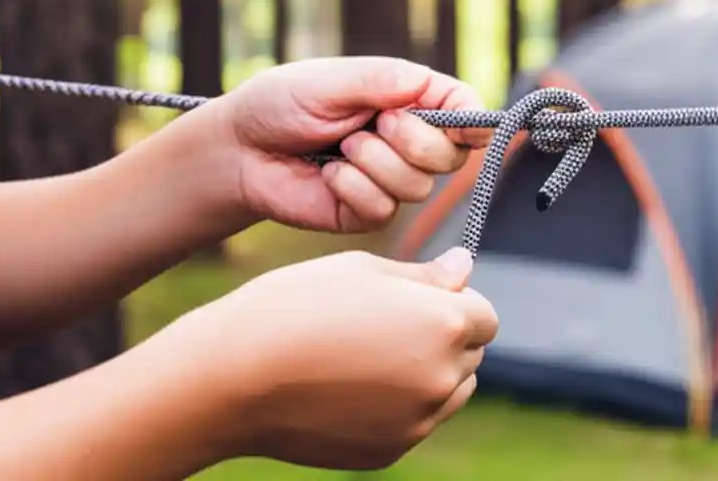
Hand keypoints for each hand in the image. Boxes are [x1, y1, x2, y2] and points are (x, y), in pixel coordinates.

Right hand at [148, 248, 495, 470]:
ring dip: (427, 373)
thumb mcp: (362, 270)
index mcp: (444, 324)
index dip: (454, 302)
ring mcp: (419, 421)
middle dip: (443, 337)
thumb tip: (465, 267)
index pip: (485, 314)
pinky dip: (397, 405)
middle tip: (382, 325)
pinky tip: (347, 387)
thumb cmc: (295, 308)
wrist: (233, 378)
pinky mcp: (392, 450)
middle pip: (470, 353)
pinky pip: (415, 421)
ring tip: (365, 356)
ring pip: (449, 391)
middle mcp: (442, 377)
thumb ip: (425, 275)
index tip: (417, 299)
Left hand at [199, 57, 491, 232]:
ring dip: (374, 163)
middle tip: (373, 124)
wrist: (239, 150)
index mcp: (411, 100)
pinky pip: (384, 209)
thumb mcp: (329, 81)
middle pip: (453, 157)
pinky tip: (327, 175)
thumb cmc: (281, 104)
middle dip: (413, 141)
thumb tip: (424, 83)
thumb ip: (379, 81)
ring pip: (419, 186)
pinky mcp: (370, 212)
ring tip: (339, 147)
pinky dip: (352, 188)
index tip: (462, 125)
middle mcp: (410, 142)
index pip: (467, 112)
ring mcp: (393, 180)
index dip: (475, 121)